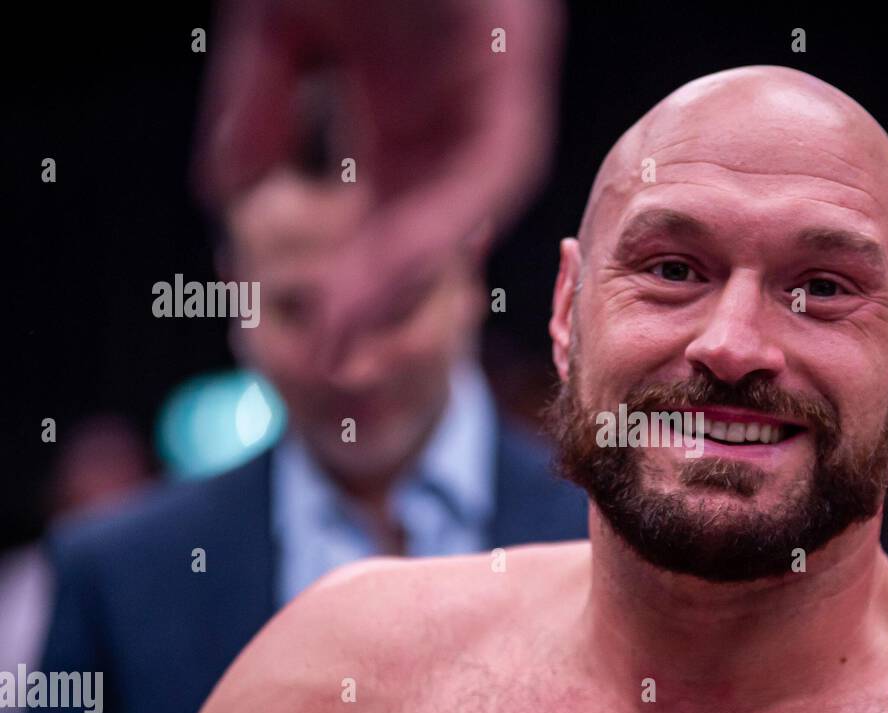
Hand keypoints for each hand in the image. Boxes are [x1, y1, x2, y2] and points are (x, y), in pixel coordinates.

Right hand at [193, 0, 562, 368]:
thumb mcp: (282, 28)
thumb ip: (262, 107)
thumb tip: (229, 194)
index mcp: (404, 107)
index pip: (387, 213)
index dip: (355, 273)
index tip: (320, 332)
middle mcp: (451, 114)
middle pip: (426, 226)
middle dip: (381, 293)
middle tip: (336, 359)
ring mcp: (486, 94)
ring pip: (462, 211)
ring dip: (409, 273)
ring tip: (354, 330)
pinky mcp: (511, 72)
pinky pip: (491, 167)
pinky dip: (445, 218)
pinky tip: (395, 265)